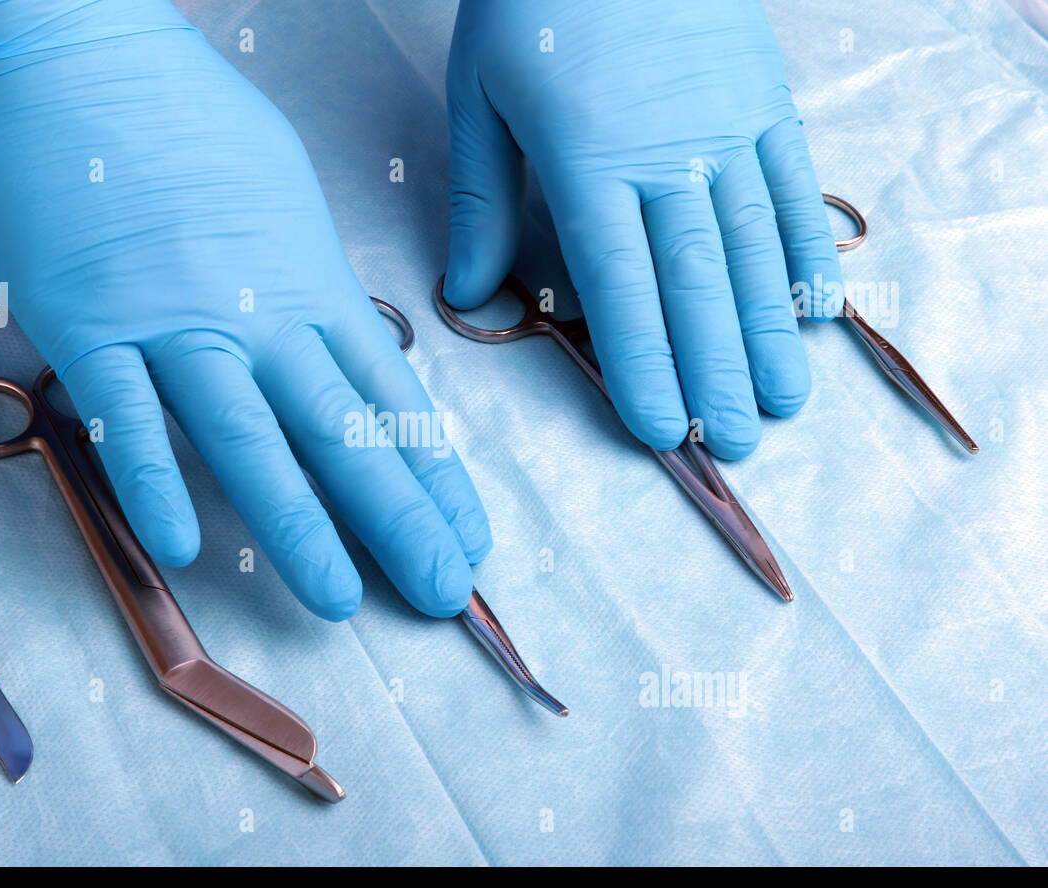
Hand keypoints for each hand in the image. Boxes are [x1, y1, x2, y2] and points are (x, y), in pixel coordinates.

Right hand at [0, 0, 489, 618]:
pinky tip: (182, 546)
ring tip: (339, 599)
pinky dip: (154, 481)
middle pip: (344, 431)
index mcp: (310, 284)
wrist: (76, 49)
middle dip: (400, 521)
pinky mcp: (87, 323)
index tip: (470, 538)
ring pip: (249, 439)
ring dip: (299, 526)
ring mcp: (173, 320)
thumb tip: (338, 337)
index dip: (435, 476)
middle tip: (443, 593)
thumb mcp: (281, 195)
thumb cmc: (181, 113)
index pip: (390, 398)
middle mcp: (258, 313)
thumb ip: (309, 283)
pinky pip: (125, 416)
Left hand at [444, 0, 843, 458]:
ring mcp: (730, 128)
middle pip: (699, 282)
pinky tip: (818, 311)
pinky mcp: (767, 100)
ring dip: (772, 330)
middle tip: (738, 445)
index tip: (662, 430)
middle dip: (718, 369)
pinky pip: (796, 188)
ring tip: (786, 402)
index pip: (621, 286)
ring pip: (757, 246)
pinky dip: (808, 252)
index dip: (645, 363)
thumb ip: (479, 201)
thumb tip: (467, 297)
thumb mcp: (480, 96)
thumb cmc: (534, 1)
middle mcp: (670, 157)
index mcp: (590, 163)